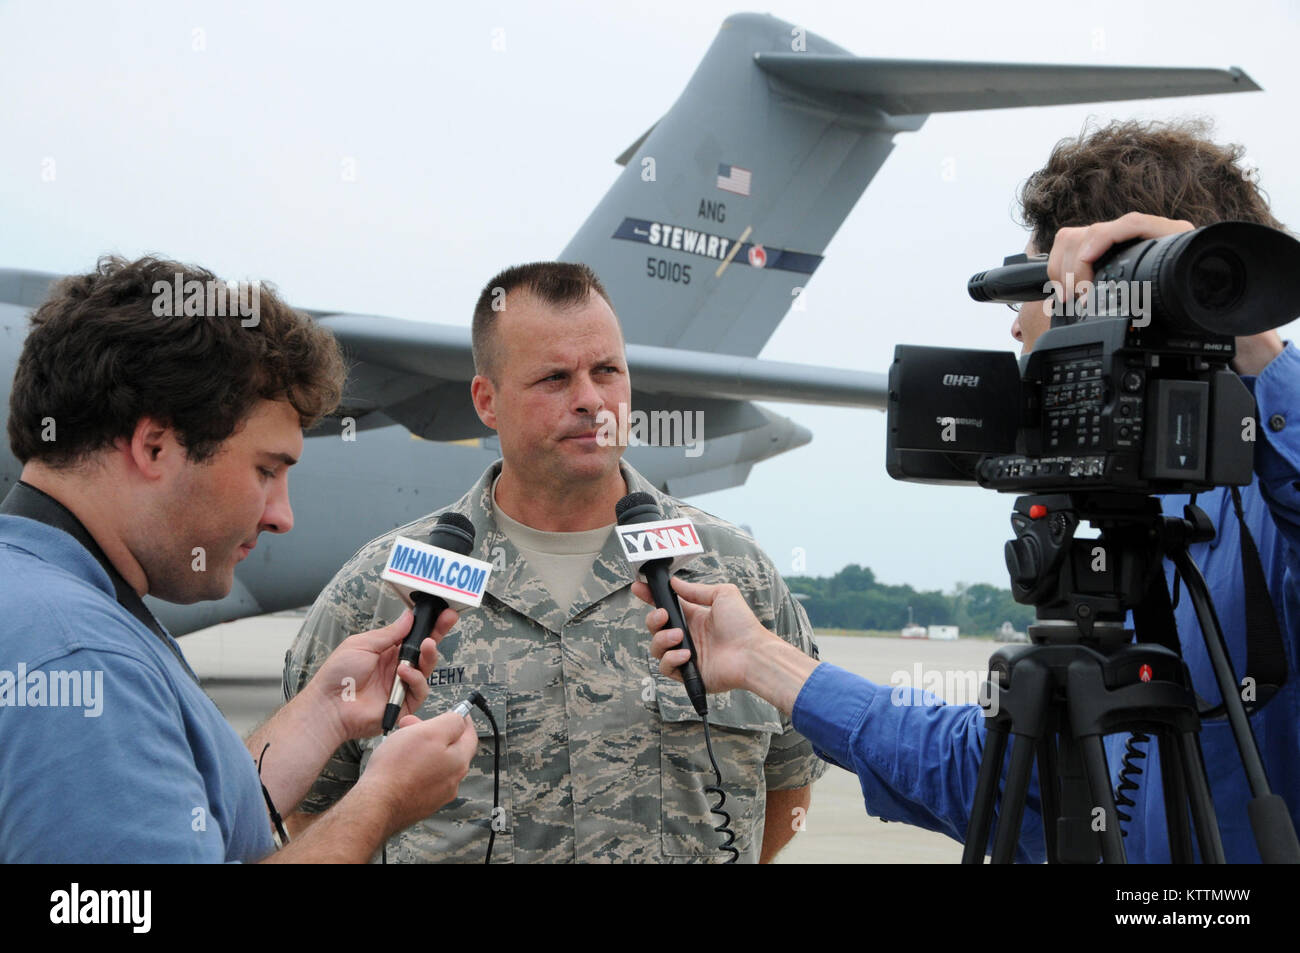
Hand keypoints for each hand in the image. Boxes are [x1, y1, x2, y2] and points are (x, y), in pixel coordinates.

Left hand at [306, 606, 459, 741]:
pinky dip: (415, 679)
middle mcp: (398, 667)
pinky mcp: (404, 703)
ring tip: (426, 645)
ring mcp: (402, 685)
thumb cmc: (338, 674)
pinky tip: (403, 673)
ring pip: (427, 669)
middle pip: (425, 650)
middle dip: (438, 633)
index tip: (441, 611)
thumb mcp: (363, 644)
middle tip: (448, 619)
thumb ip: (389, 633)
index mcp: (387, 651)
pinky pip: (420, 690)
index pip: (413, 635)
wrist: (329, 705)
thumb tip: (409, 617)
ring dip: (429, 655)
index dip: (428, 624)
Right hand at [355, 709, 478, 835]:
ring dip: (422, 749)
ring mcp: (437, 795)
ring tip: (400, 742)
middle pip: (449, 750)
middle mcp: (452, 781)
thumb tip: (460, 719)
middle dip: (433, 732)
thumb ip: (451, 723)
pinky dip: (415, 767)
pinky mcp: (420, 804)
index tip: (457, 712)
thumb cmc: (398, 768)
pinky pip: (422, 779)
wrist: (376, 805)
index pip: (469, 736)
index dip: (462, 721)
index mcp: (458, 762)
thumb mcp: (429, 732)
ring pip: (434, 764)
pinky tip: (398, 765)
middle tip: (412, 724)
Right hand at [631, 576, 766, 694]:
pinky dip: (671, 659)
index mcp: (694, 617)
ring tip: (678, 636)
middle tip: (663, 615)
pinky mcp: (688, 673)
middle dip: (652, 620)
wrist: (752, 653)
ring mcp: (686, 655)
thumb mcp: (722, 595)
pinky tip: (686, 654)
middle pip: (655, 628)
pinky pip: (666, 667)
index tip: (638, 587)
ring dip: (662, 639)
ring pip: (656, 648)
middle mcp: (688, 636)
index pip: (666, 606)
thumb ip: (695, 590)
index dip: (650, 597)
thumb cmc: (742, 624)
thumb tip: (674, 583)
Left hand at [1047, 211, 1283, 373]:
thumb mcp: (1123, 310)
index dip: (1058, 267)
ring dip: (1080, 262)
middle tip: (1073, 299)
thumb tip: (1052, 313)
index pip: (1072, 244)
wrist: (1217, 318)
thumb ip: (1095, 303)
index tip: (1058, 295)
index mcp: (1116, 254)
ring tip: (1085, 292)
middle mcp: (1132, 240)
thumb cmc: (1172, 316)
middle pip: (1077, 236)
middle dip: (1065, 269)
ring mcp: (1152, 234)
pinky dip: (1105, 239)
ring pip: (1094, 230)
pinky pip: (1132, 224)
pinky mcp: (1172, 233)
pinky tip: (1091, 258)